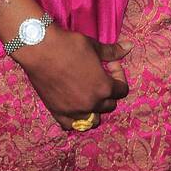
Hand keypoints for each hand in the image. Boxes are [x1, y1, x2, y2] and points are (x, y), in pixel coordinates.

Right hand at [12, 24, 131, 130]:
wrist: (39, 49)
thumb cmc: (69, 45)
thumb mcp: (94, 47)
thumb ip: (113, 52)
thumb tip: (130, 47)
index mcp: (103, 88)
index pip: (122, 90)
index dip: (119, 75)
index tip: (109, 65)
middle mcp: (91, 103)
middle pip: (109, 105)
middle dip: (108, 92)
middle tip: (98, 76)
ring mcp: (74, 110)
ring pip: (93, 119)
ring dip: (95, 108)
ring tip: (88, 93)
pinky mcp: (57, 112)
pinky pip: (71, 125)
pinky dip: (76, 119)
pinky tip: (75, 106)